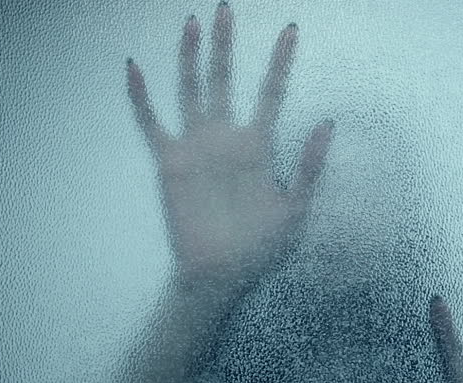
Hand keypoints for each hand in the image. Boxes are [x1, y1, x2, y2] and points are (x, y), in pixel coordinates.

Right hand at [127, 3, 333, 287]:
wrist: (221, 275)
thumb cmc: (261, 248)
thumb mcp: (297, 210)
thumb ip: (311, 167)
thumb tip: (329, 122)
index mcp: (259, 146)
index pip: (271, 92)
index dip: (280, 61)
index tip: (291, 29)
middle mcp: (225, 138)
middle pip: (225, 80)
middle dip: (226, 45)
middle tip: (227, 8)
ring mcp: (196, 147)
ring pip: (190, 91)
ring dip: (190, 58)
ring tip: (192, 23)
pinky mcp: (170, 163)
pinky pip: (151, 123)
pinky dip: (142, 97)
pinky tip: (133, 67)